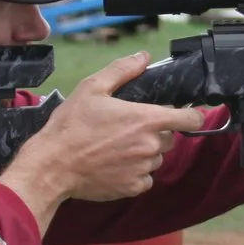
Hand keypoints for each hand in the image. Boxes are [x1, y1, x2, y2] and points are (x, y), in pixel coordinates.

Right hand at [0, 51, 205, 230]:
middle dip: (155, 132)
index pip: (190, 119)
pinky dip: (135, 172)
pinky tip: (115, 164)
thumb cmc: (71, 126)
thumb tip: (142, 57)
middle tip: (127, 128)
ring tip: (116, 147)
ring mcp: (142, 169)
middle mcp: (149, 146)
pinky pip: (145, 178)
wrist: (53, 165)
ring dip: (144, 152)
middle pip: (169, 137)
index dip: (190, 115)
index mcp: (146, 120)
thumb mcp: (93, 88)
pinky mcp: (133, 187)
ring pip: (156, 158)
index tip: (183, 115)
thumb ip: (122, 70)